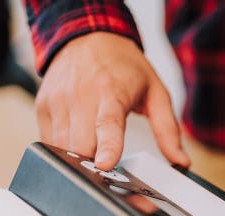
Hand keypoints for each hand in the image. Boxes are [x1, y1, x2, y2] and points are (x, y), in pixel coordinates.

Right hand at [36, 32, 189, 170]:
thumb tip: (180, 161)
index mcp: (112, 91)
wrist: (88, 37)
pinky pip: (49, 141)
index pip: (107, 124)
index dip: (107, 147)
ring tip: (94, 153)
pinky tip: (77, 142)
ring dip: (78, 159)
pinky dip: (63, 150)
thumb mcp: (155, 93)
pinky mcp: (43, 106)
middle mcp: (81, 95)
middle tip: (109, 170)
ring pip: (62, 147)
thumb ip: (167, 130)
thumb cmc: (124, 68)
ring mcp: (58, 100)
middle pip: (82, 145)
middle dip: (93, 164)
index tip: (106, 165)